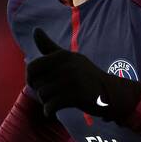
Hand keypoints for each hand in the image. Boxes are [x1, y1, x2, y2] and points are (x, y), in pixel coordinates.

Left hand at [26, 27, 140, 122]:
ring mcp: (71, 81)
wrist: (110, 93)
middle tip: (51, 95)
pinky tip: (53, 112)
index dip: (30, 78)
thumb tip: (35, 29)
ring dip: (46, 102)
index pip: (32, 67)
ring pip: (43, 95)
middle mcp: (65, 66)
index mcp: (61, 56)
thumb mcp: (68, 59)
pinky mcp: (75, 96)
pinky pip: (51, 106)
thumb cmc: (85, 76)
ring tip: (55, 102)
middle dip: (40, 92)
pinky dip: (49, 111)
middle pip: (36, 83)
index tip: (37, 85)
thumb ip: (49, 46)